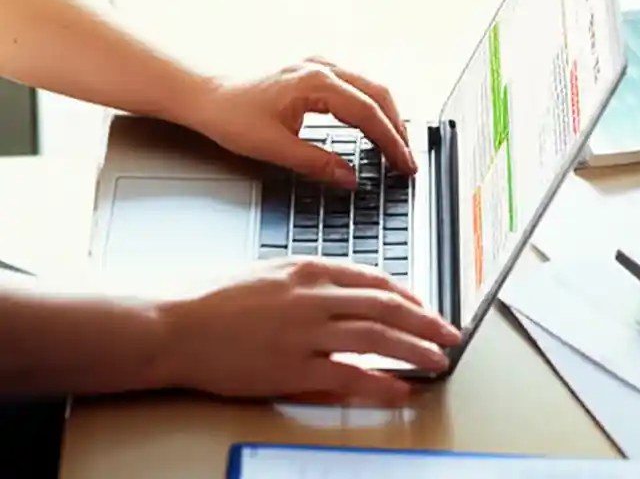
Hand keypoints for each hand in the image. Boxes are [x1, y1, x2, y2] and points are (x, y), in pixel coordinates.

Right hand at [156, 258, 460, 403]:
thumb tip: (341, 291)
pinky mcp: (292, 368)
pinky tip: (399, 388)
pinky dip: (380, 382)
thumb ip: (308, 279)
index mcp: (308, 269)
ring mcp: (306, 333)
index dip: (408, 294)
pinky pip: (349, 376)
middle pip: (387, 307)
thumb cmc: (210, 299)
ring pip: (378, 338)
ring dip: (416, 349)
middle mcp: (314, 297)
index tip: (425, 305)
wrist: (172, 325)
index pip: (374, 279)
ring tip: (438, 359)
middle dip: (426, 321)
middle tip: (450, 332)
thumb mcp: (267, 272)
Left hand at [184, 57, 415, 187]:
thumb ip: (317, 164)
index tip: (404, 165)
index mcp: (316, 83)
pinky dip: (373, 107)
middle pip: (379, 96)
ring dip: (388, 116)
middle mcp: (323, 68)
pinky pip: (357, 86)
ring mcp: (321, 67)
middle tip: (407, 160)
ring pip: (371, 88)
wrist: (204, 96)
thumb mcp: (273, 148)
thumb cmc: (230, 115)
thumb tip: (350, 178)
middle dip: (398, 129)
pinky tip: (374, 124)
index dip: (391, 142)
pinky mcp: (316, 73)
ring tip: (397, 145)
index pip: (368, 114)